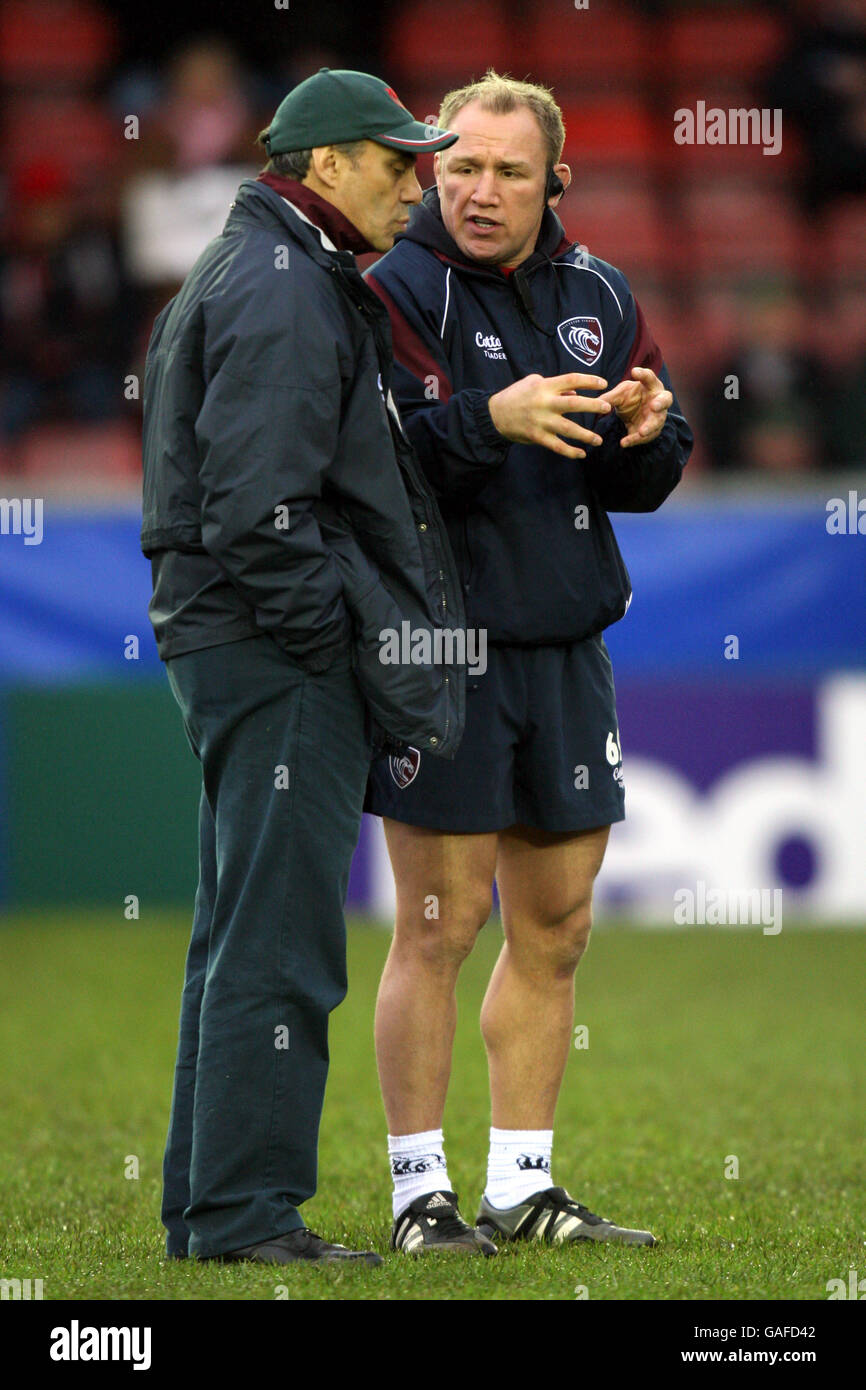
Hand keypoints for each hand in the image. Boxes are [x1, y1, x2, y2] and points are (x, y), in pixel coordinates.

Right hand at [488, 372, 610, 458]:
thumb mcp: (533, 382)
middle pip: (574, 404)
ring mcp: (541, 421)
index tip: (604, 383)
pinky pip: (557, 446)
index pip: (571, 380)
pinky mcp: (537, 437)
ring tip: (598, 440)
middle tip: (608, 407)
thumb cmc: (516, 395)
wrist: (495, 414)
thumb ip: (556, 387)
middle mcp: (545, 403)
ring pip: (568, 428)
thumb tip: (575, 393)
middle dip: (593, 406)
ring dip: (586, 435)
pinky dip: (570, 452)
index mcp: (545, 386)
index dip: (589, 381)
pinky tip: (582, 454)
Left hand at [598, 366, 671, 448]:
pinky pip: (646, 436)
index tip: (634, 372)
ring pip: (657, 422)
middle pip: (665, 400)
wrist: (634, 413)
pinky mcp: (652, 430)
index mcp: (651, 386)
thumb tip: (595, 403)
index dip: (644, 374)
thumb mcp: (619, 395)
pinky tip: (624, 443)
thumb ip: (609, 398)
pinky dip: (635, 439)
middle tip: (654, 406)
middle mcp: (658, 399)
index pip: (650, 377)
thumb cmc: (631, 397)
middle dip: (661, 403)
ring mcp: (657, 416)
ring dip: (650, 427)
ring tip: (641, 432)